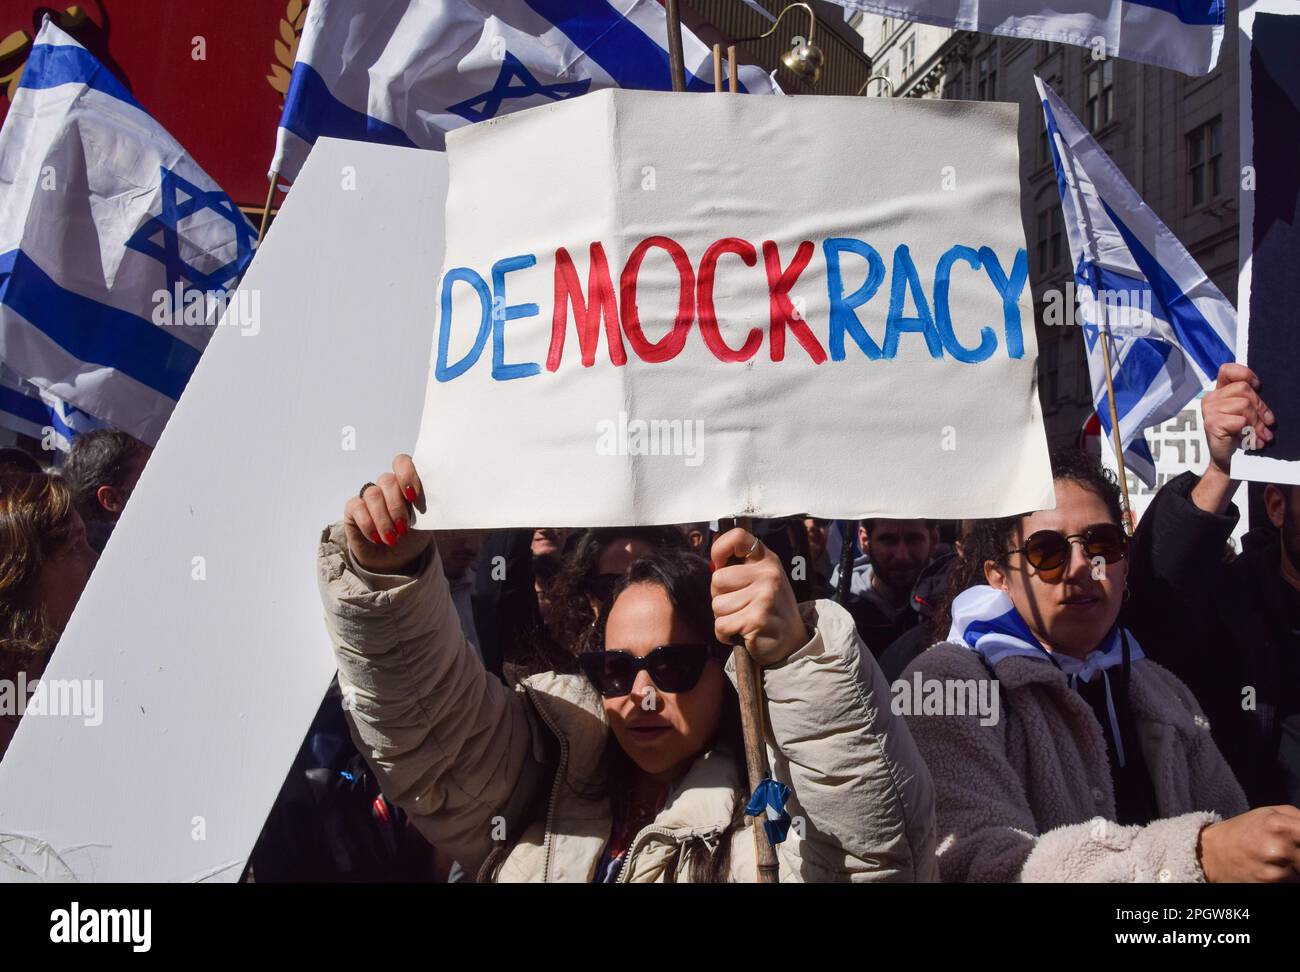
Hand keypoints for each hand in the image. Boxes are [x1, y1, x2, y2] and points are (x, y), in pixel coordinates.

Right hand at [343, 454, 433, 573]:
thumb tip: (438, 498)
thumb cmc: (412, 538)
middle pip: (387, 480)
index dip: (407, 475)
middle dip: (396, 507)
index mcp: (406, 483)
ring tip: (392, 539)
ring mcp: (369, 495)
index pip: (402, 462)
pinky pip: (357, 507)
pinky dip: (368, 525)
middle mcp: (387, 485)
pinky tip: (377, 538)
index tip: (413, 497)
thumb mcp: (426, 523)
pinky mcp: (353, 508)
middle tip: (403, 528)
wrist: (395, 560)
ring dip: (383, 519)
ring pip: (373, 494)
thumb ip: (428, 507)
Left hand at [710, 528, 807, 666]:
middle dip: (721, 596)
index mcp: (767, 560)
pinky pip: (721, 625)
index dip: (720, 549)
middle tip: (740, 605)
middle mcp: (768, 574)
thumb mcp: (761, 579)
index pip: (737, 537)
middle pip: (717, 580)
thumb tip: (713, 563)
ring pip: (717, 605)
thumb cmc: (769, 608)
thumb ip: (739, 568)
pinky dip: (725, 634)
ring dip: (724, 617)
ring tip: (743, 619)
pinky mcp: (756, 619)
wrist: (792, 640)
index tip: (719, 564)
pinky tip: (742, 632)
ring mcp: (764, 596)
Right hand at [1198, 806, 1299, 882]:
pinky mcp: (1270, 885)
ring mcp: (1276, 870)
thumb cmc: (1243, 830)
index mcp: (1281, 825)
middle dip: (1299, 856)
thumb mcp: (1269, 813)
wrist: (1211, 852)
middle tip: (1286, 852)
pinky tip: (1269, 869)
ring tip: (1275, 861)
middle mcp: (1280, 848)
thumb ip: (1297, 818)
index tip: (1298, 844)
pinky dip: (1284, 878)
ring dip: (1294, 868)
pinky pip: (1291, 882)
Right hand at [1202, 363, 1272, 473]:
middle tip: (1267, 424)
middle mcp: (1210, 399)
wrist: (1229, 462)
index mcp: (1218, 393)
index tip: (1258, 387)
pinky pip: (1240, 420)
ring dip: (1257, 423)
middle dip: (1260, 407)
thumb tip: (1262, 391)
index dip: (1245, 374)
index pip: (1228, 370)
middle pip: (1244, 389)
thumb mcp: (1246, 413)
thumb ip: (1249, 399)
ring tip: (1261, 435)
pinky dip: (1249, 432)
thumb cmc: (1239, 436)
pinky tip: (1251, 441)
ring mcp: (1209, 411)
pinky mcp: (1212, 424)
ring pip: (1244, 404)